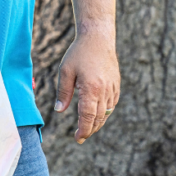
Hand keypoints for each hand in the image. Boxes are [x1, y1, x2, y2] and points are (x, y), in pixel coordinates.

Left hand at [53, 25, 119, 143]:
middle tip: (81, 137)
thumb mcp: (66, 71)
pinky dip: (106, 112)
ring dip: (98, 123)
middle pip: (99, 118)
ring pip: (107, 112)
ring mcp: (112, 88)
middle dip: (90, 130)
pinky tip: (98, 115)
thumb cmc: (79, 53)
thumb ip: (63, 92)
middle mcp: (104, 90)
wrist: (98, 38)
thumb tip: (59, 110)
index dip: (83, 129)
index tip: (78, 138)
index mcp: (91, 88)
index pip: (88, 116)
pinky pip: (112, 104)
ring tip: (88, 128)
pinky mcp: (116, 84)